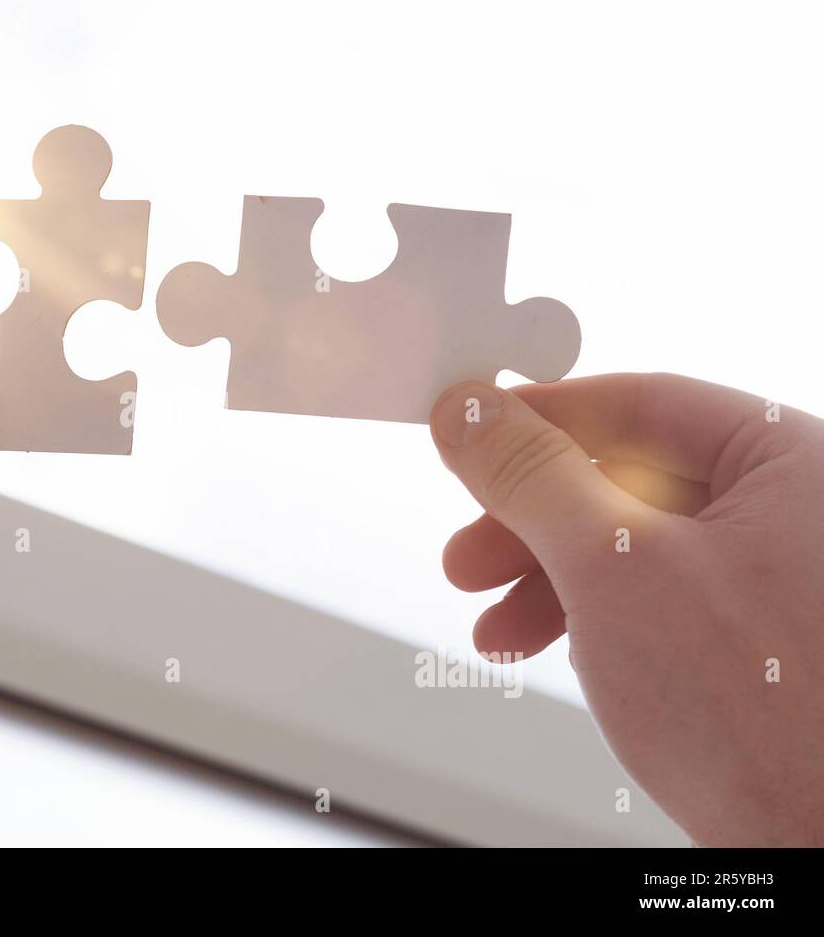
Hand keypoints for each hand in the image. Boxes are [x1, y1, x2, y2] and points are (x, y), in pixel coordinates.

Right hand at [430, 373, 823, 845]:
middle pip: (629, 477)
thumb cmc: (767, 719)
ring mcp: (781, 574)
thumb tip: (470, 411)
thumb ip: (531, 476)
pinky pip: (655, 594)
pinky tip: (546, 646)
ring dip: (546, 578)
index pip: (640, 403)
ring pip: (633, 543)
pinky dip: (588, 615)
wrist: (819, 854)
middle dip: (532, 521)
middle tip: (470, 552)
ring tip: (494, 622)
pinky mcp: (758, 636)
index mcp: (791, 461)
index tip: (468, 431)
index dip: (540, 418)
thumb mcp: (612, 568)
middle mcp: (797, 508)